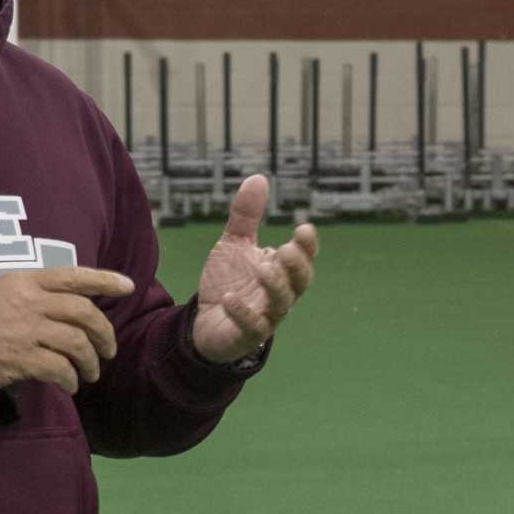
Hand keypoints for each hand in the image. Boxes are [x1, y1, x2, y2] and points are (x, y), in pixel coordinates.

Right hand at [0, 266, 135, 395]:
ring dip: (90, 361)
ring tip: (90, 374)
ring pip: (77, 342)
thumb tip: (57, 308)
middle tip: (107, 350)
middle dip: (104, 332)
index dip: (105, 280)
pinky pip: (59, 368)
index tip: (127, 286)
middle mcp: (28, 301)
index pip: (73, 275)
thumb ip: (27, 296)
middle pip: (84, 312)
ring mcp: (25, 330)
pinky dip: (70, 379)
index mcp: (23, 281)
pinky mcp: (19, 359)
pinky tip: (70, 386)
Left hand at [191, 175, 318, 363]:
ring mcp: (266, 315)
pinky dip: (243, 313)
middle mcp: (280, 294)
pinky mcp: (246, 335)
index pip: (303, 258)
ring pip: (281, 304)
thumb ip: (246, 216)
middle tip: (286, 249)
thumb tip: (258, 178)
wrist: (205, 321)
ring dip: (275, 286)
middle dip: (296, 266)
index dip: (307, 246)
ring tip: (263, 269)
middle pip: (300, 282)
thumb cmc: (228, 282)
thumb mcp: (234, 244)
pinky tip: (229, 299)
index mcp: (281, 271)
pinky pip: (252, 327)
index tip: (304, 229)